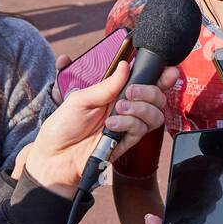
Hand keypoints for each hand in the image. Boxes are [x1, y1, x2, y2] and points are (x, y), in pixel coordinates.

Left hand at [24, 59, 177, 196]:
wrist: (54, 156)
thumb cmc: (63, 126)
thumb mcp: (80, 99)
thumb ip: (106, 85)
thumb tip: (126, 66)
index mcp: (114, 92)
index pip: (144, 81)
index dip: (161, 76)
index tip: (167, 72)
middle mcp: (125, 108)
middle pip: (157, 98)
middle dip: (150, 91)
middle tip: (131, 92)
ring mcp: (128, 126)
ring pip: (155, 114)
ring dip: (140, 108)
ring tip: (118, 110)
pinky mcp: (126, 142)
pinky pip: (140, 130)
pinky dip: (128, 124)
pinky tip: (111, 125)